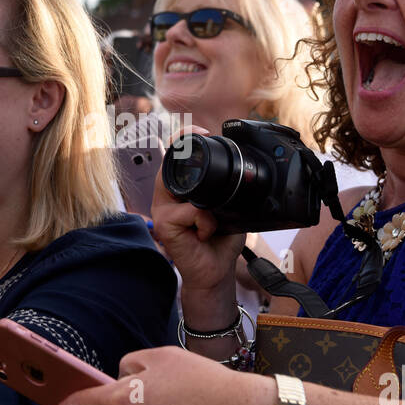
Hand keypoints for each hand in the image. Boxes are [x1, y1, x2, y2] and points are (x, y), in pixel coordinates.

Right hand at [150, 128, 244, 310]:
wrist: (215, 272)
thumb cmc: (219, 241)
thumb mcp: (227, 208)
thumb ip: (226, 189)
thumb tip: (243, 167)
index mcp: (180, 190)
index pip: (174, 158)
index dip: (183, 140)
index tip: (202, 131)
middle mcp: (166, 197)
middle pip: (170, 163)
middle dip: (187, 151)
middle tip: (206, 152)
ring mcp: (162, 210)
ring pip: (181, 185)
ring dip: (205, 202)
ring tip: (211, 219)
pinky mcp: (164, 224)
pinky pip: (190, 211)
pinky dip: (205, 222)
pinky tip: (205, 234)